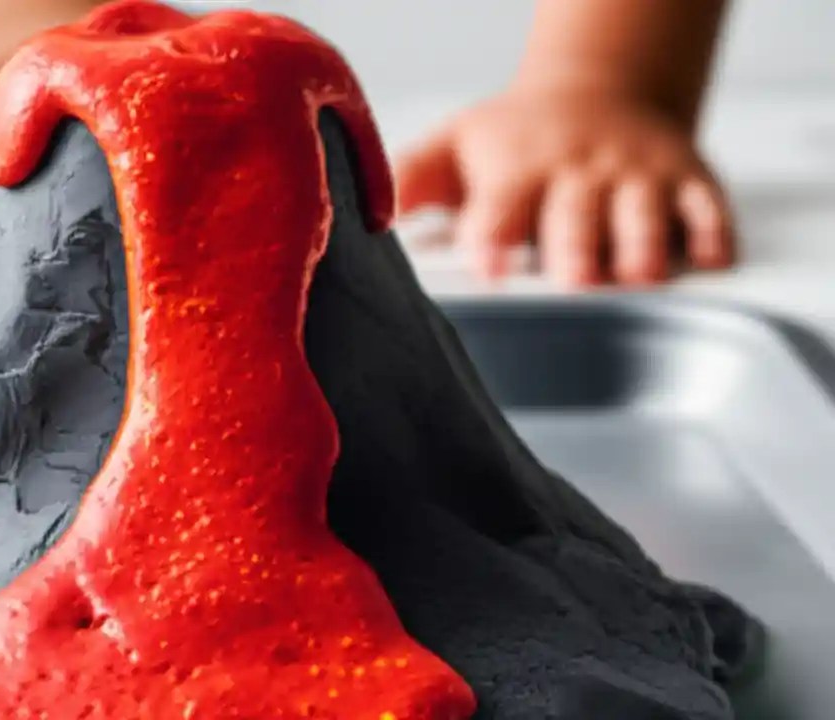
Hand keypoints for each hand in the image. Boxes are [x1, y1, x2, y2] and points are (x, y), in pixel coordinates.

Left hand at [395, 87, 733, 288]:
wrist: (596, 89)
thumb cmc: (514, 137)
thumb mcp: (452, 148)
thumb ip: (407, 181)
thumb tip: (364, 217)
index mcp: (517, 169)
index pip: (500, 205)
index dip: (491, 235)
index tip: (485, 265)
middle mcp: (579, 172)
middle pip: (578, 217)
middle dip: (575, 249)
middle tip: (573, 281)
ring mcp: (636, 177)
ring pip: (644, 216)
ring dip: (641, 248)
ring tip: (636, 278)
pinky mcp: (689, 180)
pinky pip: (709, 208)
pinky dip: (712, 236)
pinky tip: (709, 263)